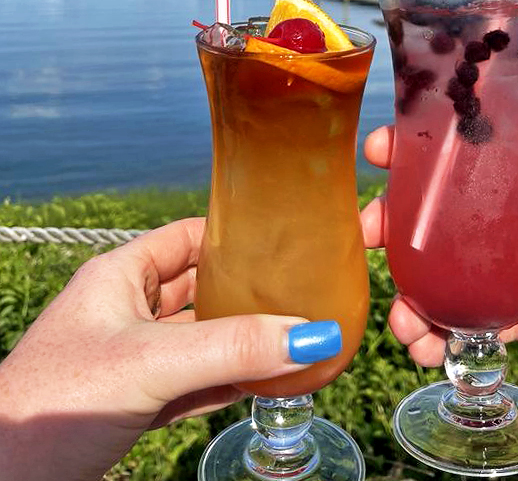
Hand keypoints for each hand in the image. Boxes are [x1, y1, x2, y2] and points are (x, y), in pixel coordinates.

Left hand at [0, 218, 338, 480]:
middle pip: (198, 289)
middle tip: (299, 293)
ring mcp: (127, 359)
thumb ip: (230, 348)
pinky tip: (258, 384)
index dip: (232, 235)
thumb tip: (312, 335)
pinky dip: (223, 382)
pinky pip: (189, 383)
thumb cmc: (56, 402)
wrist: (6, 480)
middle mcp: (124, 311)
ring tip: (291, 339)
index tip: (282, 240)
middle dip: (245, 293)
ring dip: (238, 343)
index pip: (187, 238)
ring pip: (196, 340)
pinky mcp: (130, 402)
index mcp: (118, 276)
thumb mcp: (151, 363)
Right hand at [360, 125, 517, 362]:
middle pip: (427, 221)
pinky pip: (466, 328)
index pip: (452, 158)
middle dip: (390, 226)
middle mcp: (493, 224)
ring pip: (437, 280)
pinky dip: (441, 340)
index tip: (380, 150)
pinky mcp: (515, 315)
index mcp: (512, 179)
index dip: (411, 149)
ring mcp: (498, 271)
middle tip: (370, 238)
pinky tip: (429, 351)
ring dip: (408, 297)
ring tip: (405, 321)